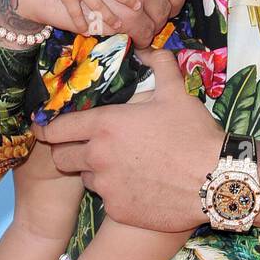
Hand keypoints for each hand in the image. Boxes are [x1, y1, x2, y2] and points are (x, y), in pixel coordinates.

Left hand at [35, 48, 220, 231]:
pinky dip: (116, 193)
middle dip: (67, 150)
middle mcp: (99, 157)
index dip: (47, 128)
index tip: (44, 128)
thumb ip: (158, 64)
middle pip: (61, 157)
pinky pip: (107, 200)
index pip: (56, 129)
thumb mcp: (177, 92)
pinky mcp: (118, 210)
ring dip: (95, 171)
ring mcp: (107, 186)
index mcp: (106, 125)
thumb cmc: (194, 134)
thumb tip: (145, 49)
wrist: (215, 180)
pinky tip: (138, 186)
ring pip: (85, 178)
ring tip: (120, 165)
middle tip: (82, 146)